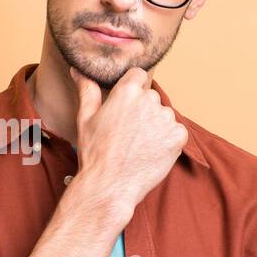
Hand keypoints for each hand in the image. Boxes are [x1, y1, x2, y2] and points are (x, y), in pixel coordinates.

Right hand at [68, 65, 187, 218]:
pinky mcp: (178, 136)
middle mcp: (149, 100)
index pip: (138, 75)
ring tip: (138, 145)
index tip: (127, 106)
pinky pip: (176, 131)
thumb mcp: (85, 118)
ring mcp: (166, 118)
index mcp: (127, 91)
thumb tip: (78, 70)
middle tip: (128, 132)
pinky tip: (150, 151)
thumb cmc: (94, 153)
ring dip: (155, 125)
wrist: (110, 185)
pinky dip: (167, 140)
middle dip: (142, 110)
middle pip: (150, 97)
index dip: (132, 89)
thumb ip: (87, 90)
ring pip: (163, 115)